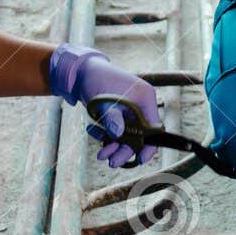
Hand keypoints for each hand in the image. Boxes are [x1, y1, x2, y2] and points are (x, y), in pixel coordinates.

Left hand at [49, 44, 159, 167]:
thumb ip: (112, 117)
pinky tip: (91, 130)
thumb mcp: (103, 100)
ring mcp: (129, 111)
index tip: (140, 159)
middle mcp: (140, 106)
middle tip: (112, 162)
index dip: (149, 145)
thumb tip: (118, 134)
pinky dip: (105, 136)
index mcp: (145, 98)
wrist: (81, 72)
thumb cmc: (96, 80)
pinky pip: (116, 132)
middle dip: (125, 150)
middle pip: (139, 136)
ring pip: (126, 136)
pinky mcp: (118, 115)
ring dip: (114, 146)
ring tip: (101, 154)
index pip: (154, 127)